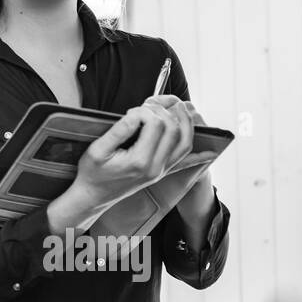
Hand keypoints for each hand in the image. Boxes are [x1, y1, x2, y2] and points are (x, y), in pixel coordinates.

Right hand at [45, 97, 208, 234]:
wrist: (93, 196)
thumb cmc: (93, 174)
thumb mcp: (97, 150)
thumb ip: (119, 130)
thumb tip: (136, 114)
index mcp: (139, 161)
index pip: (155, 124)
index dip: (146, 111)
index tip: (132, 111)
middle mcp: (155, 167)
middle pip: (173, 130)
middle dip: (165, 111)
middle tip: (152, 105)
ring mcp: (161, 171)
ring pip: (185, 144)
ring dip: (185, 123)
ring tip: (180, 108)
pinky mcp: (162, 173)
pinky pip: (184, 163)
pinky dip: (198, 156)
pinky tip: (208, 153)